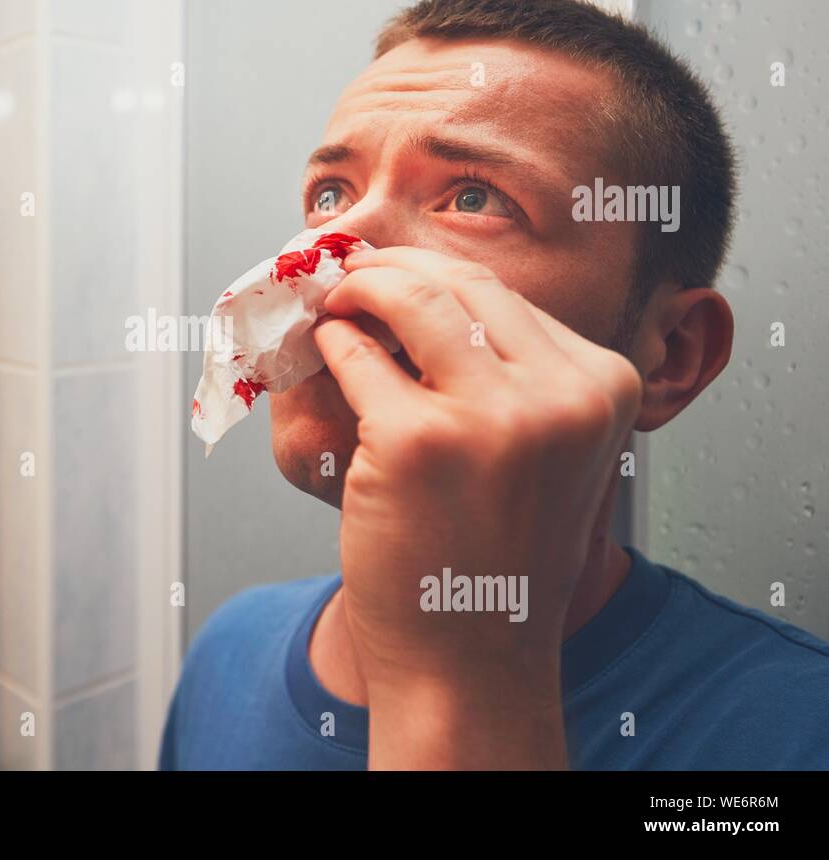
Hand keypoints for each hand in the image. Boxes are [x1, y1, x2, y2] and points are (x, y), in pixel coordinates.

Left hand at [313, 246, 642, 698]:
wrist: (468, 660)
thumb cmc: (493, 555)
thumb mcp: (540, 449)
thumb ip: (509, 371)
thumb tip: (422, 281)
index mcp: (603, 388)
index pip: (506, 298)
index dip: (437, 275)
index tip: (395, 272)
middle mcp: (562, 394)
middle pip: (459, 282)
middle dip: (393, 268)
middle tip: (350, 273)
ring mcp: (491, 417)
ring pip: (408, 298)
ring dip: (358, 289)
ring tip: (333, 302)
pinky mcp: (416, 441)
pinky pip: (355, 357)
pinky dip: (330, 344)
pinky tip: (324, 350)